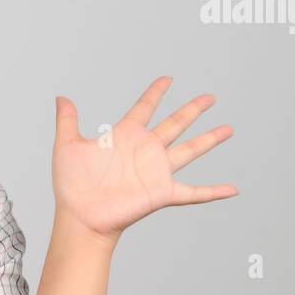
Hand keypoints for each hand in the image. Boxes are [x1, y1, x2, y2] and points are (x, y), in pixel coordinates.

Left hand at [52, 76, 236, 243]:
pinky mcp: (162, 193)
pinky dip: (213, 192)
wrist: (80, 215)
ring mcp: (156, 171)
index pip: (144, 108)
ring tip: (228, 129)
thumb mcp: (68, 146)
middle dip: (192, 110)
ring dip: (209, 140)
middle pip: (175, 124)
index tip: (168, 78)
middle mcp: (145, 150)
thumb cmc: (72, 185)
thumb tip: (61, 97)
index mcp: (124, 136)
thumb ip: (67, 121)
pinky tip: (232, 190)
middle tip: (210, 97)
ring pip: (189, 150)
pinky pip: (193, 192)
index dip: (155, 93)